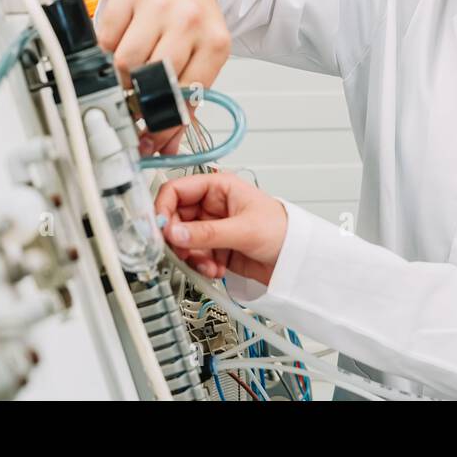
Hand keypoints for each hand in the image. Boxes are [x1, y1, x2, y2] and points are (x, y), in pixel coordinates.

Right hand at [95, 0, 230, 154]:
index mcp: (215, 43)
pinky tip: (118, 47)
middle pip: (152, 79)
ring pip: (125, 62)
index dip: (163, 123)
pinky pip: (106, 38)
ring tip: (126, 76)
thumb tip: (163, 147)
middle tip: (133, 107)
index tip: (149, 139)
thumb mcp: (203, 58)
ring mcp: (158, 5)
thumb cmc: (193, 19)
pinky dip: (106, 52)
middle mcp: (189, 21)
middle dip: (139, 101)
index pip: (185, 96)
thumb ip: (186, 103)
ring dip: (120, 78)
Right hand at [155, 172, 287, 284]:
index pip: (176, 190)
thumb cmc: (282, 231)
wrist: (295, 260)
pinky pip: (194, 256)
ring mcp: (211, 227)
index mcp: (218, 187)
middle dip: (179, 239)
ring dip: (192, 256)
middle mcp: (211, 205)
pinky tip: (218, 269)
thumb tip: (174, 234)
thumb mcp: (243, 229)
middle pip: (174, 219)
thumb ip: (206, 233)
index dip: (163, 208)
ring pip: (182, 241)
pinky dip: (201, 266)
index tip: (160, 230)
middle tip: (185, 252)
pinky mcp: (214, 247)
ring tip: (210, 265)